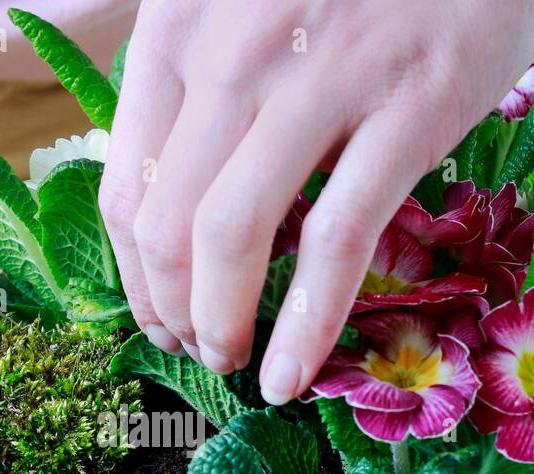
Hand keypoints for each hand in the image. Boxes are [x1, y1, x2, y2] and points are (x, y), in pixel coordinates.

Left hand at [101, 0, 533, 404]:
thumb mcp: (242, 0)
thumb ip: (199, 84)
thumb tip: (175, 195)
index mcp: (178, 29)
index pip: (124, 188)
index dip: (134, 277)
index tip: (157, 315)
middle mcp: (232, 53)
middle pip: (165, 226)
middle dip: (171, 313)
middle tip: (195, 350)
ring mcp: (320, 78)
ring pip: (232, 239)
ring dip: (221, 326)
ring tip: (230, 364)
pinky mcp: (409, 107)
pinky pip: (338, 241)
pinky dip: (304, 327)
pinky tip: (289, 375)